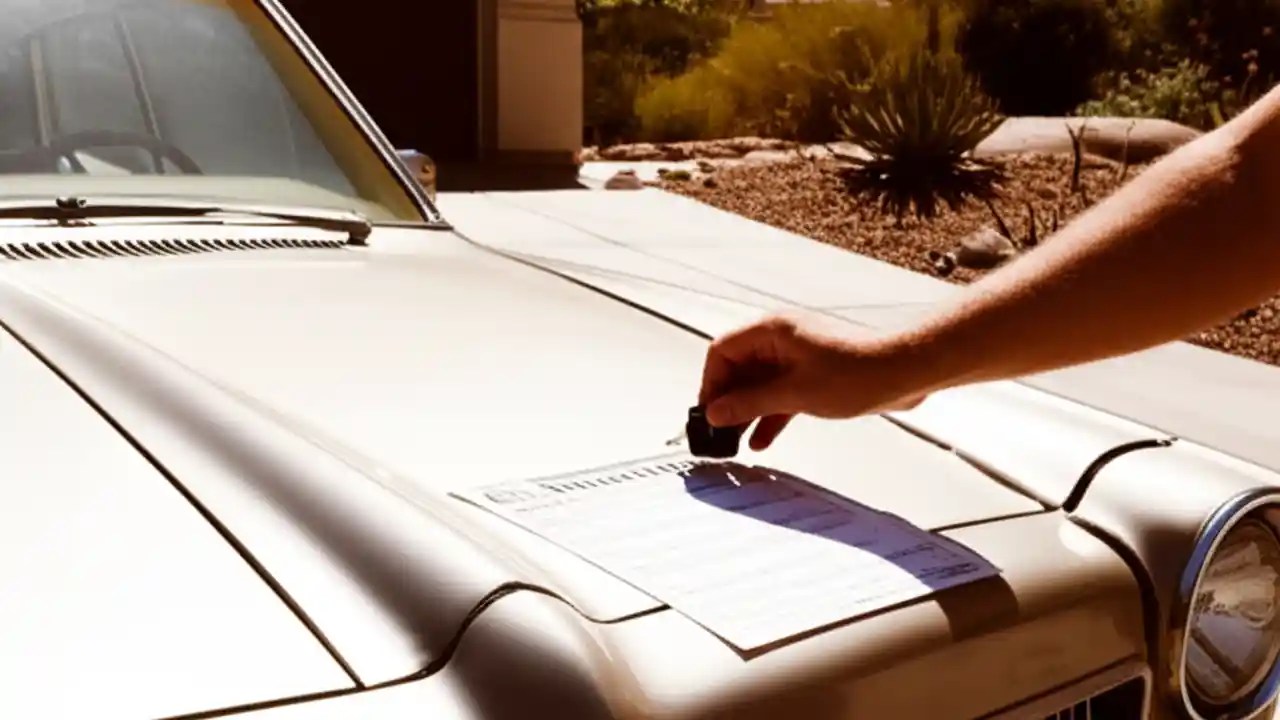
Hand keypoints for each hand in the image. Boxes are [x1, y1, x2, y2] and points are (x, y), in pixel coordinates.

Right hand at [698, 311, 927, 450]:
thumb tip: (716, 412)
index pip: (722, 351)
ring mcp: (796, 358)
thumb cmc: (858, 372)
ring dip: (746, 411)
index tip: (708, 413)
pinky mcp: (812, 376)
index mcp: (772, 331)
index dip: (711, 383)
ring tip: (733, 440)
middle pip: (738, 369)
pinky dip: (769, 415)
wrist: (905, 373)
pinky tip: (760, 439)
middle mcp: (781, 340)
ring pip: (758, 385)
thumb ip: (750, 403)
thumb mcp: (795, 393)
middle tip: (717, 431)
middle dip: (726, 401)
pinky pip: (779, 395)